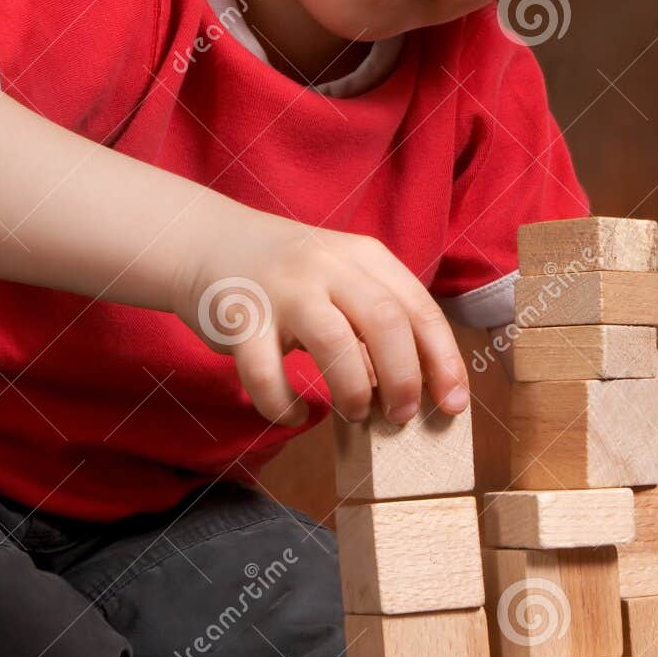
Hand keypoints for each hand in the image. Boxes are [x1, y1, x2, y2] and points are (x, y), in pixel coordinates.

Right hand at [172, 200, 469, 428]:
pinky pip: (266, 374)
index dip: (443, 360)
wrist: (203, 241)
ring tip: (354, 413)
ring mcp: (282, 288)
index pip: (419, 308)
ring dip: (353, 390)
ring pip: (334, 342)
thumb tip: (411, 388)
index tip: (454, 404)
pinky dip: (285, 405)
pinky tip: (296, 414)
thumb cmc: (287, 276)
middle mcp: (327, 265)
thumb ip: (375, 321)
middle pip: (386, 322)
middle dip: (404, 378)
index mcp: (363, 256)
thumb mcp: (340, 279)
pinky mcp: (240, 317)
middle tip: (402, 415)